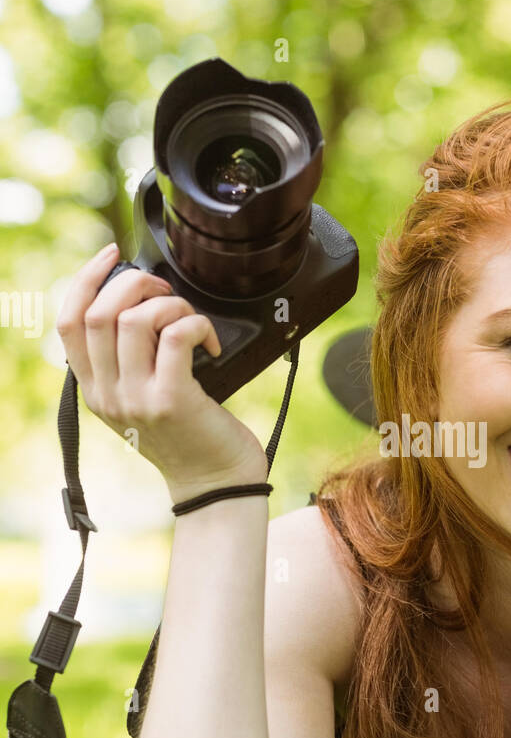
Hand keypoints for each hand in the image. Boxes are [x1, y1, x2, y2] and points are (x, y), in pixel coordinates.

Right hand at [56, 243, 268, 497]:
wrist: (215, 483)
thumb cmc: (189, 434)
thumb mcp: (142, 398)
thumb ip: (129, 359)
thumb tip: (138, 300)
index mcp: (94, 389)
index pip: (68, 322)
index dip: (86, 279)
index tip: (112, 253)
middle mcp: (107, 394)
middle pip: (99, 312)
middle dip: (136, 283)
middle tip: (167, 292)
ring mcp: (135, 398)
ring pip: (136, 318)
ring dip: (172, 304)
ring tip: (192, 321)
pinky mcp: (171, 399)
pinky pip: (176, 334)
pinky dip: (197, 324)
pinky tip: (211, 341)